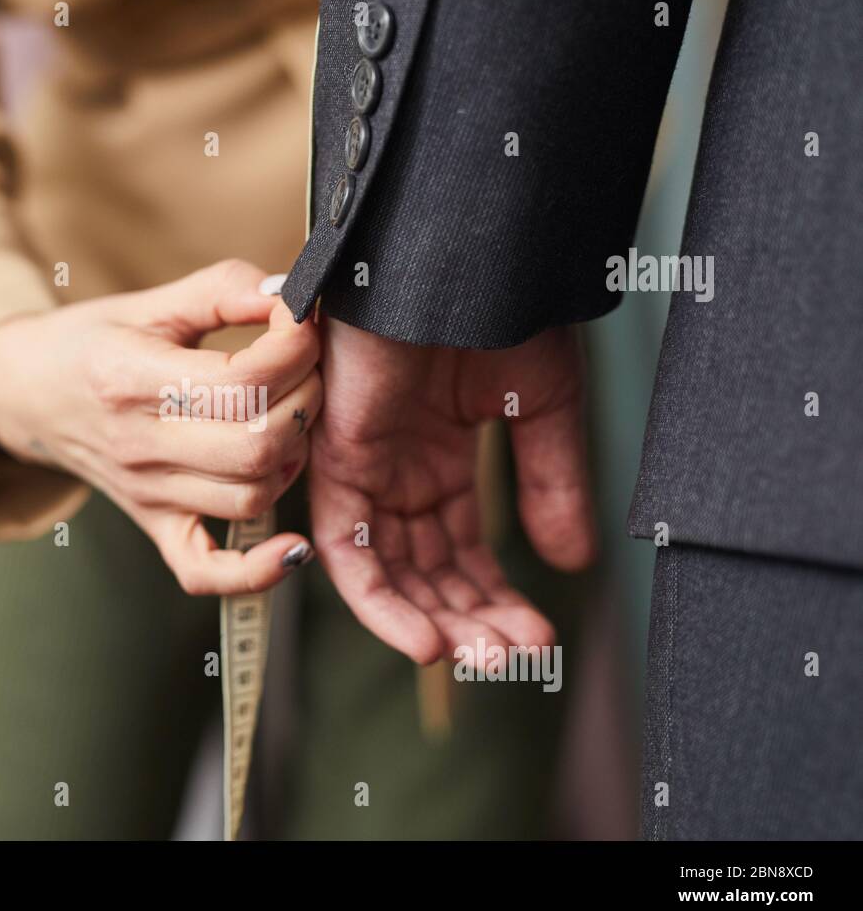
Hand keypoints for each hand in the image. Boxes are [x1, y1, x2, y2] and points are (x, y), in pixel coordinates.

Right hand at [0, 260, 321, 594]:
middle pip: (256, 445)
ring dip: (293, 456)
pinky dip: (256, 571)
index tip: (300, 325)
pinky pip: (205, 571)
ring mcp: (147, 494)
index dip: (293, 351)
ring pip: (250, 497)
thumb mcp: (149, 302)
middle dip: (304, 400)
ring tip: (289, 417)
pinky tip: (293, 546)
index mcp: (131, 379)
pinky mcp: (155, 526)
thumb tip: (288, 292)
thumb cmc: (91, 344)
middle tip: (306, 369)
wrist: (28, 394)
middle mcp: (138, 446)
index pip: (240, 383)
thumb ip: (222, 289)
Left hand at [308, 319, 594, 663]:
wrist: (463, 250)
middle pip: (424, 567)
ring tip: (483, 660)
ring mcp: (364, 464)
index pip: (460, 546)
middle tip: (516, 660)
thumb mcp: (542, 405)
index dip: (495, 596)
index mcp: (439, 454)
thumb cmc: (499, 305)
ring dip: (432, 621)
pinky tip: (426, 643)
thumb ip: (550, 483)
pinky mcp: (337, 457)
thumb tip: (573, 562)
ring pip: (387, 569)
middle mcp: (396, 467)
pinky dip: (381, 602)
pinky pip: (348, 548)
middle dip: (469, 618)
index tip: (539, 637)